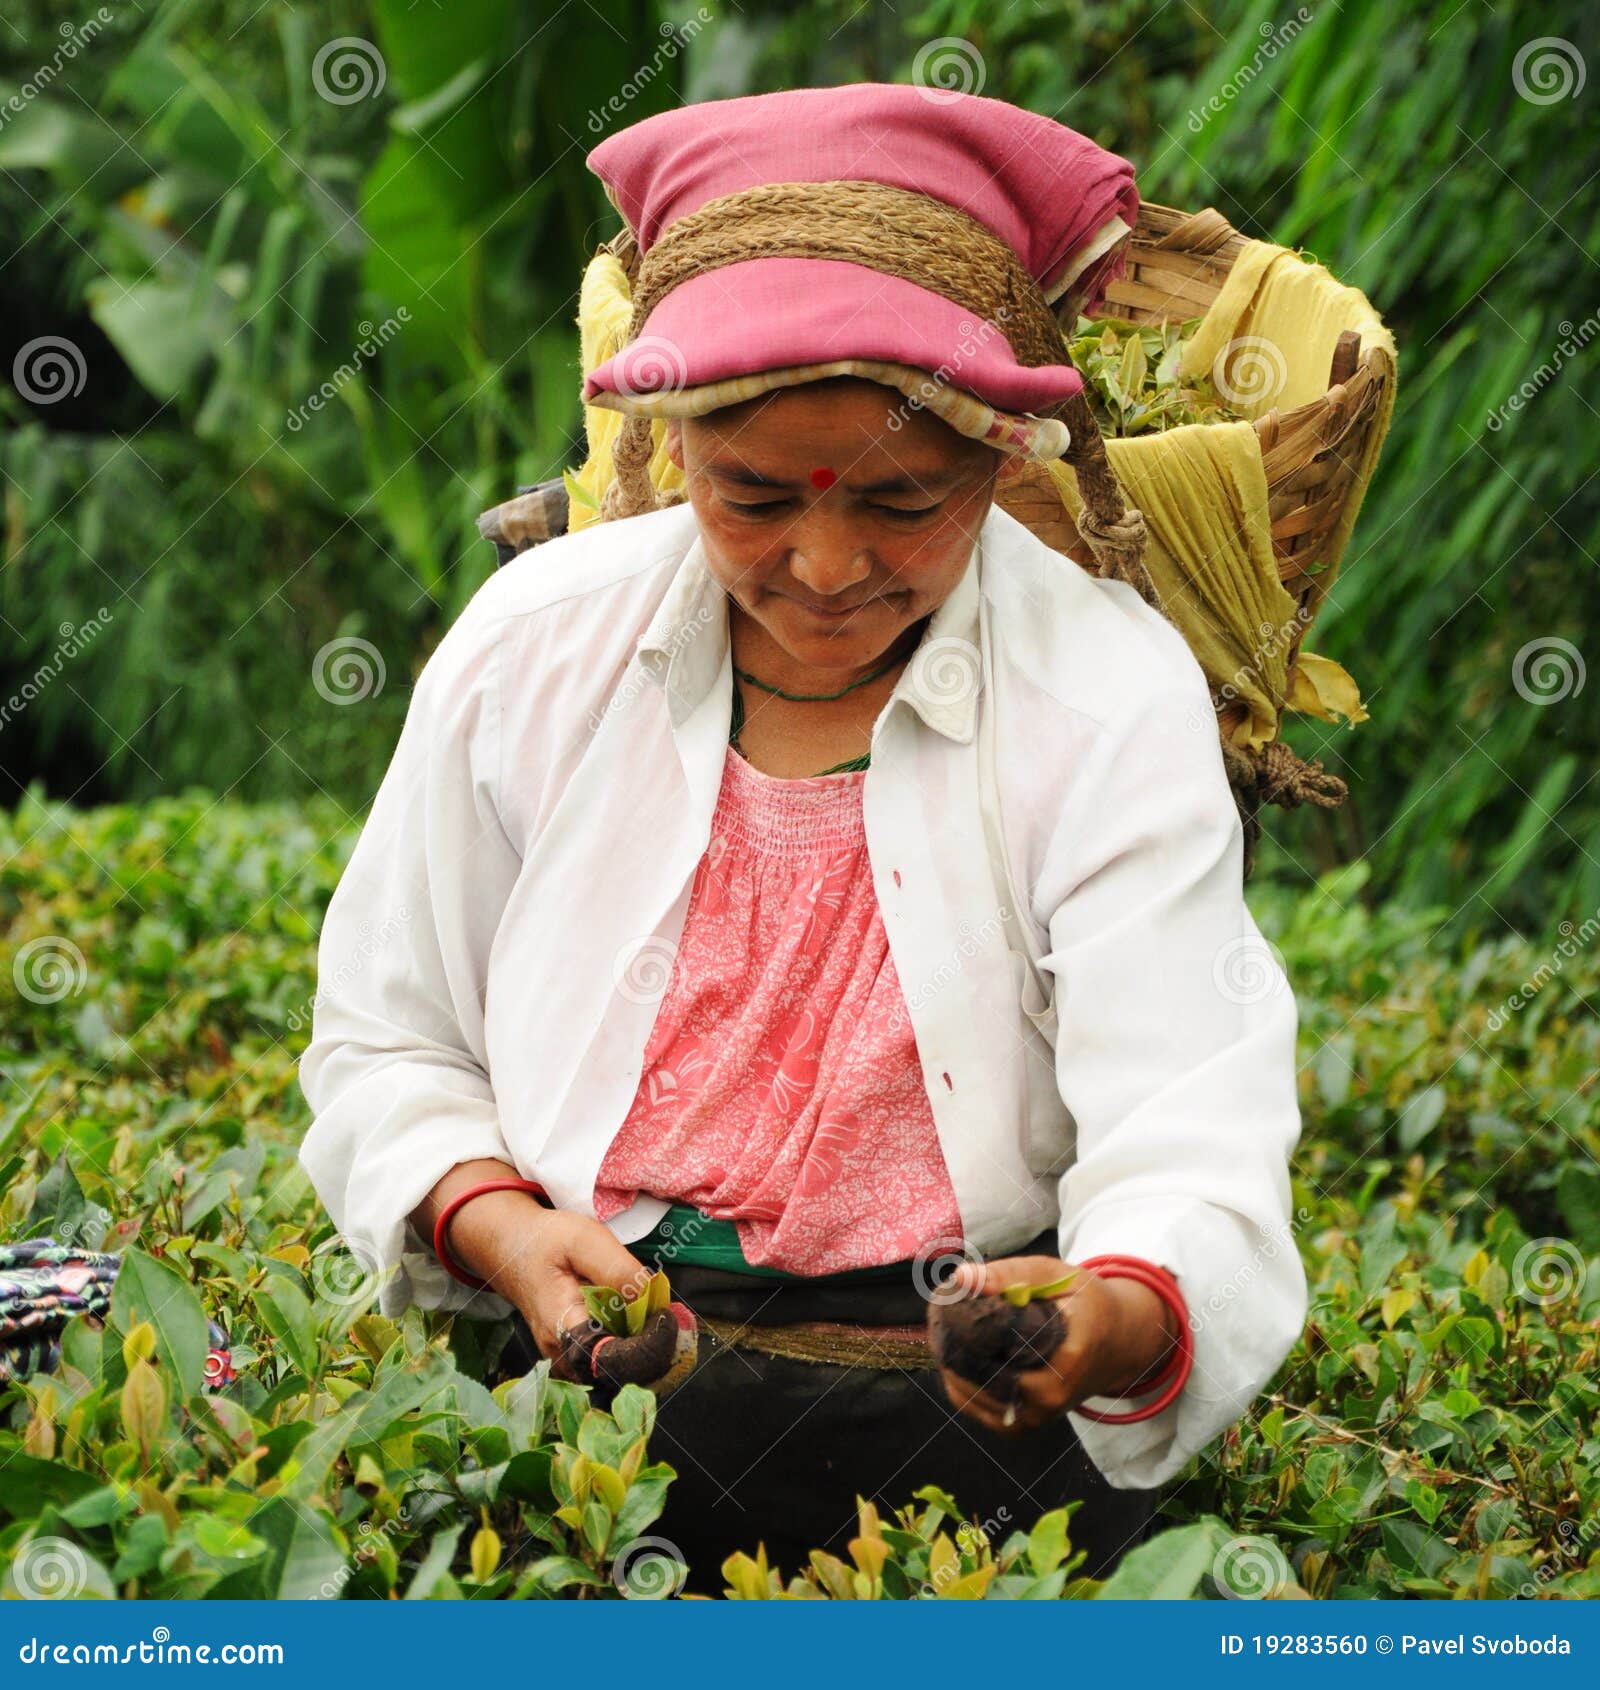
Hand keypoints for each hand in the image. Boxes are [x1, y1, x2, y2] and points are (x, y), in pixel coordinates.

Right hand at [411, 1160, 649, 1358]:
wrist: (513, 1248)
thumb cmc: (547, 1242)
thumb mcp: (584, 1239)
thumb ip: (617, 1269)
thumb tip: (651, 1300)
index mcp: (563, 1327)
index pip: (610, 1361)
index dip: (646, 1347)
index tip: (665, 1319)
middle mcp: (562, 1355)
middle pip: (618, 1375)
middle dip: (652, 1351)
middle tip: (668, 1318)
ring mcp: (566, 1361)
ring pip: (615, 1376)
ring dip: (644, 1354)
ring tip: (655, 1321)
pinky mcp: (573, 1357)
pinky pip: (607, 1367)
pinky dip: (631, 1351)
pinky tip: (639, 1326)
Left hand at [936, 1255, 1177, 1434]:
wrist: (1116, 1343)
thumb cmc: (1084, 1303)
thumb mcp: (1055, 1276)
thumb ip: (1010, 1275)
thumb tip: (961, 1278)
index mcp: (1066, 1361)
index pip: (999, 1349)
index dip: (965, 1325)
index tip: (949, 1299)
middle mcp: (1049, 1400)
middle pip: (978, 1374)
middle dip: (952, 1342)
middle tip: (941, 1309)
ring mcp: (1033, 1418)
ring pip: (968, 1393)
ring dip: (951, 1360)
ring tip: (946, 1326)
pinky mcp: (1019, 1426)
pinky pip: (972, 1405)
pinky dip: (958, 1377)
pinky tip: (957, 1349)